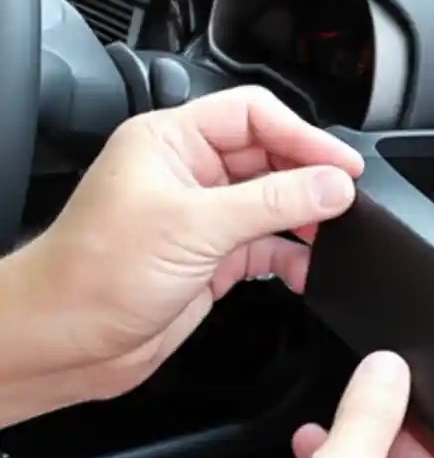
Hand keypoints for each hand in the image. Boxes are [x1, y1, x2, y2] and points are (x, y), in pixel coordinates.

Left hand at [2, 86, 362, 397]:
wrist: (65, 342)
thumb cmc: (92, 275)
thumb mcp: (195, 227)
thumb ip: (273, 203)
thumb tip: (332, 185)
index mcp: (170, 142)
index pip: (253, 116)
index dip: (303, 136)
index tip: (341, 167)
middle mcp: (187, 174)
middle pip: (270, 158)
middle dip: (309, 180)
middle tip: (344, 201)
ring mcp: (201, 217)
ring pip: (274, 204)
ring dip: (305, 221)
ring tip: (332, 237)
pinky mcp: (211, 258)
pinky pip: (267, 247)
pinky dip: (291, 259)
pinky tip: (304, 272)